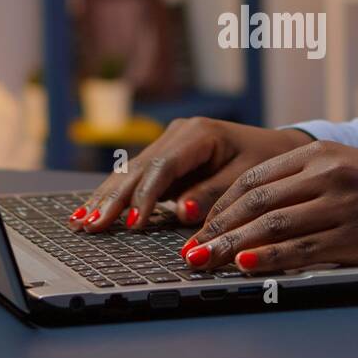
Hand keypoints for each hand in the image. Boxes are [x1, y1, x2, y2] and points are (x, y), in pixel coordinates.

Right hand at [75, 119, 313, 231]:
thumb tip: (181, 211)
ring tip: (80, 221)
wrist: (277, 148)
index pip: (163, 167)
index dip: (145, 196)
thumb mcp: (246, 178)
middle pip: (138, 169)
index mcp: (199, 133)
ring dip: (106, 197)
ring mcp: (168, 142)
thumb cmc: (266, 163)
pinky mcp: (165, 157)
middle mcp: (178, 133)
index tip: (132, 223)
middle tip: (90, 225)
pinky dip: (115, 195)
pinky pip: (136, 177)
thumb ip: (214, 194)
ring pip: (130, 172)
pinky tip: (91, 209)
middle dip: (112, 199)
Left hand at [178, 140, 357, 272]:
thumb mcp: (345, 167)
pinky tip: (245, 265)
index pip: (254, 179)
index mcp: (319, 153)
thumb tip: (252, 210)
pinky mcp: (353, 234)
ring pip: (271, 225)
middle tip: (191, 249)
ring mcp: (339, 204)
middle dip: (216, 228)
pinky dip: (268, 257)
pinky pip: (300, 248)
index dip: (220, 205)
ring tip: (205, 262)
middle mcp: (325, 173)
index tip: (199, 226)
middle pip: (254, 202)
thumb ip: (303, 181)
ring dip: (231, 246)